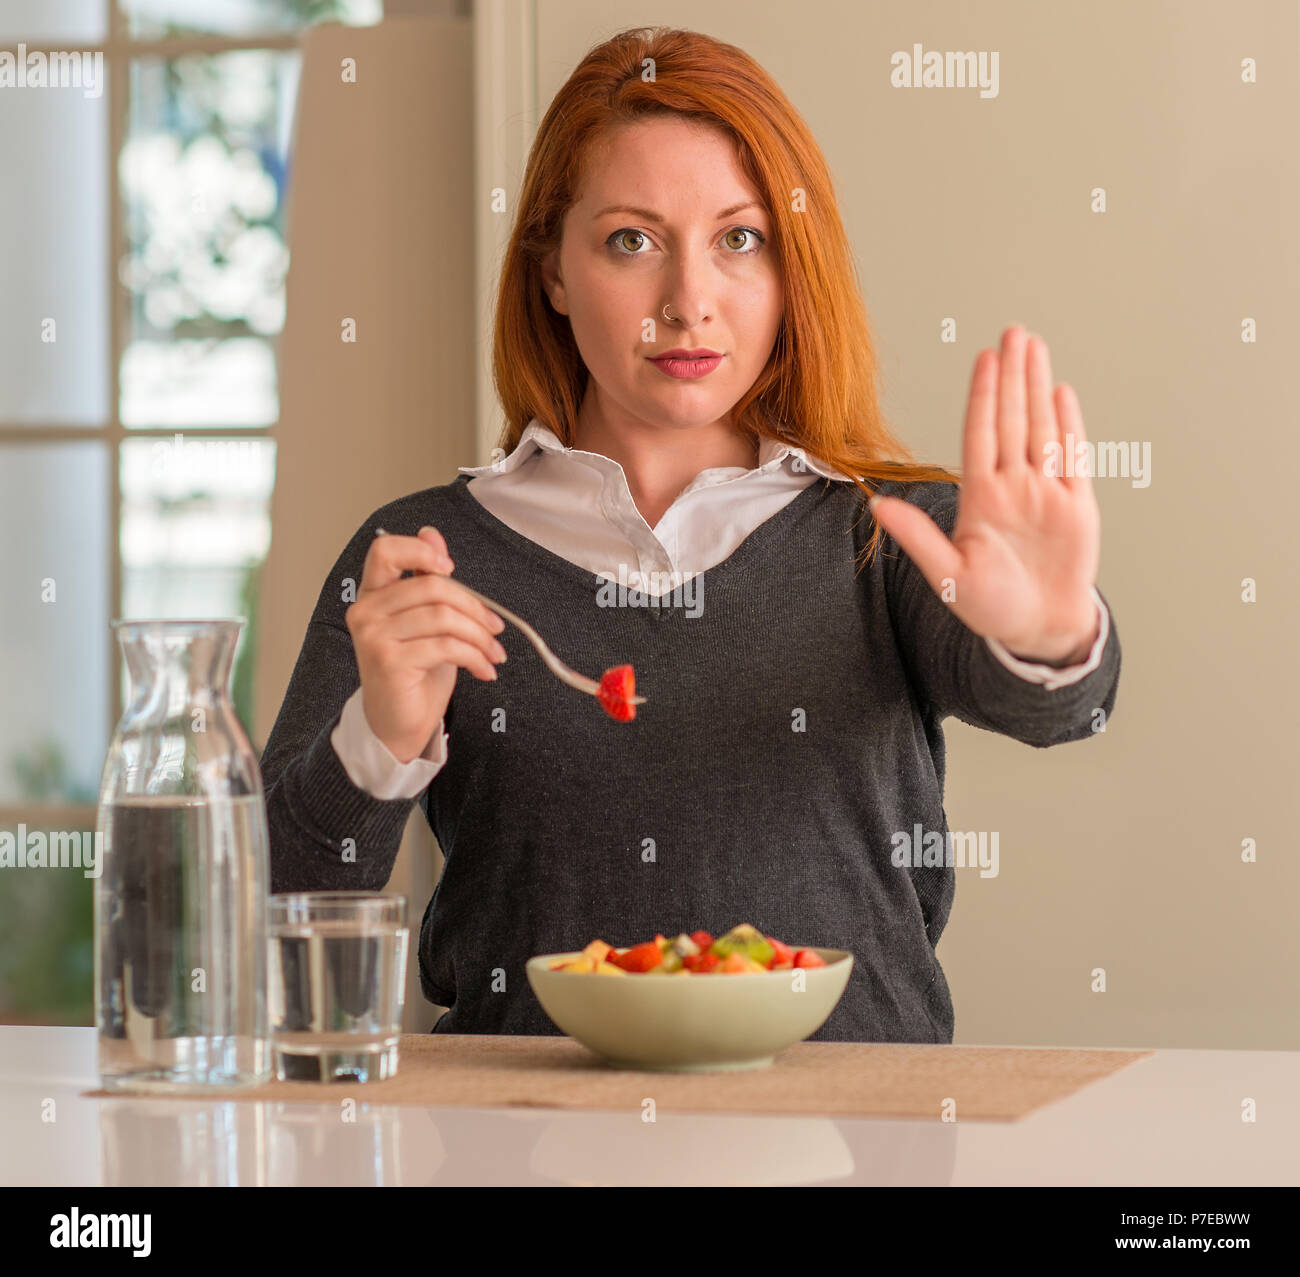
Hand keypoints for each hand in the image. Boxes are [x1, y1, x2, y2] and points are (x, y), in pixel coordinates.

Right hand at [344, 526, 507, 762]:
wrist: (398, 723)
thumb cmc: (414, 672)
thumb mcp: (427, 621)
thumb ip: (427, 579)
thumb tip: (433, 535)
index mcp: (373, 595)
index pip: (384, 550)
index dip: (421, 550)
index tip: (451, 568)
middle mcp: (366, 611)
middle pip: (432, 585)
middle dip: (474, 607)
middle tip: (495, 628)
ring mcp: (373, 636)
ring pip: (443, 616)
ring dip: (480, 636)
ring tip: (493, 653)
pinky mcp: (389, 661)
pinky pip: (446, 646)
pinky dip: (475, 657)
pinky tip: (484, 669)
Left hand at [869, 325, 1100, 663]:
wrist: (1036, 629)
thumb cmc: (989, 606)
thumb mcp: (948, 576)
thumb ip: (918, 537)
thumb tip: (877, 506)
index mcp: (980, 498)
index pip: (981, 434)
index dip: (983, 395)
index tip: (982, 357)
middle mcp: (1013, 487)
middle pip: (1014, 419)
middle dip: (1013, 375)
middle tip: (1012, 332)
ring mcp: (1046, 493)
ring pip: (1043, 428)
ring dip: (1038, 388)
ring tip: (1034, 347)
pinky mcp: (1077, 507)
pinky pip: (1074, 457)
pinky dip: (1070, 425)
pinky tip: (1062, 393)